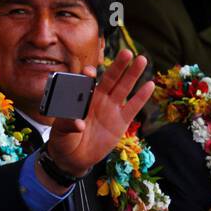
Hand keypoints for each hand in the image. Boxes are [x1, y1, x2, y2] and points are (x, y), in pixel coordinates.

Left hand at [41, 50, 152, 182]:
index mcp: (82, 97)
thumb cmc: (64, 140)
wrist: (74, 158)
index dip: (89, 74)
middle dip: (118, 65)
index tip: (90, 72)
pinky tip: (150, 85)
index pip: (87, 81)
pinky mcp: (121, 121)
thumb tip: (79, 123)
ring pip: (124, 88)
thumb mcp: (60, 132)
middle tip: (127, 52)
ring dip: (133, 74)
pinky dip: (141, 97)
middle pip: (110, 78)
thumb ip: (67, 124)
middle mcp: (98, 98)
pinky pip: (133, 107)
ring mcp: (111, 108)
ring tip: (142, 59)